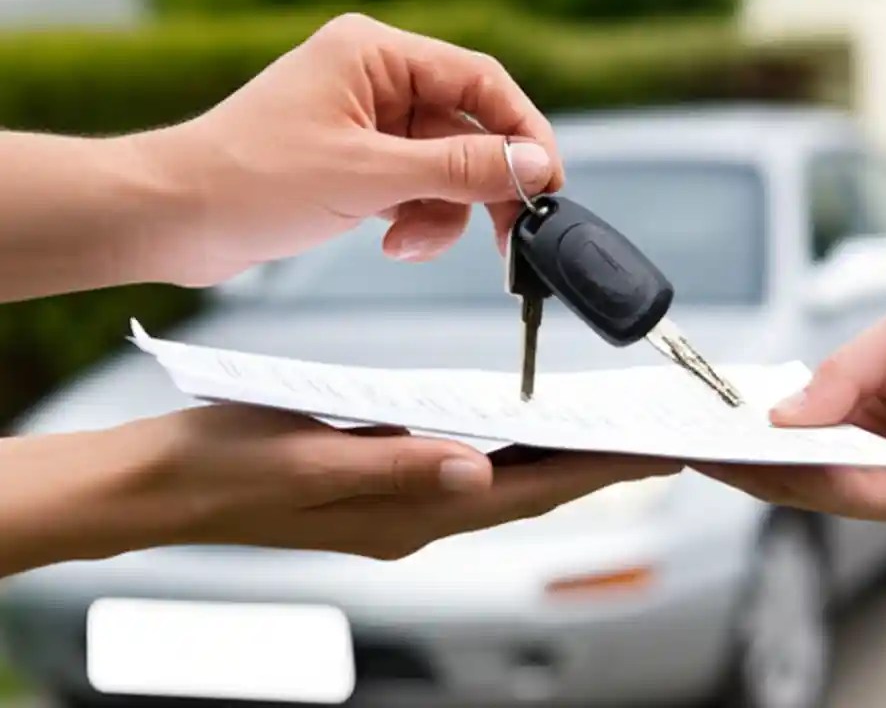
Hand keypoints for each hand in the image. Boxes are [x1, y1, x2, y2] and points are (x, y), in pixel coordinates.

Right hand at [0, 406, 673, 573]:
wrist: (159, 485)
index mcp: (406, 516)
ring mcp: (398, 510)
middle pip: (530, 493)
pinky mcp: (380, 490)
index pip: (529, 494)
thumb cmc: (223, 463)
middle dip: (598, 468)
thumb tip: (475, 473)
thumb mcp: (305, 456)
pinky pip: (468, 476)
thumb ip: (392, 466)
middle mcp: (413, 521)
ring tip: (611, 433)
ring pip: (504, 486)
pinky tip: (523, 436)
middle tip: (658, 438)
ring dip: (560, 463)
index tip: (658, 452)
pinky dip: (510, 456)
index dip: (599, 473)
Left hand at [138, 13, 562, 285]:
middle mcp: (376, 81)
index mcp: (375, 55)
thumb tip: (532, 164)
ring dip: (442, 213)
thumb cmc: (245, 179)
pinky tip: (390, 239)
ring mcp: (368, 124)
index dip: (522, 132)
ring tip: (408, 241)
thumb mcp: (367, 175)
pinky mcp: (358, 163)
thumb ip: (458, 170)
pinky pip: (418, 189)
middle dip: (483, 186)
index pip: (480, 82)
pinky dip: (417, 220)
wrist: (173, 218)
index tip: (547, 182)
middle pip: (469, 129)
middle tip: (510, 236)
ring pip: (447, 168)